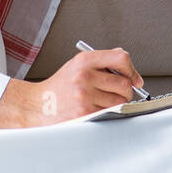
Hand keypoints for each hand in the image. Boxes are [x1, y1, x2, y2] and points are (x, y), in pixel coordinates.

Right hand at [0, 48, 143, 127]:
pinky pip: (110, 114)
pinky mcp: (85, 113)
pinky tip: (97, 110)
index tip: (134, 79)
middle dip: (126, 91)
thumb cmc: (59, 87)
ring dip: (117, 104)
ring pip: (120, 101)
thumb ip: (103, 61)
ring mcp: (84, 96)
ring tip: (103, 103)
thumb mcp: (77, 65)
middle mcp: (84, 76)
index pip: (121, 58)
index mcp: (84, 61)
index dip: (132, 70)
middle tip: (118, 94)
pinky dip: (109, 114)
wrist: (36, 106)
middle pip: (124, 84)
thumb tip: (129, 68)